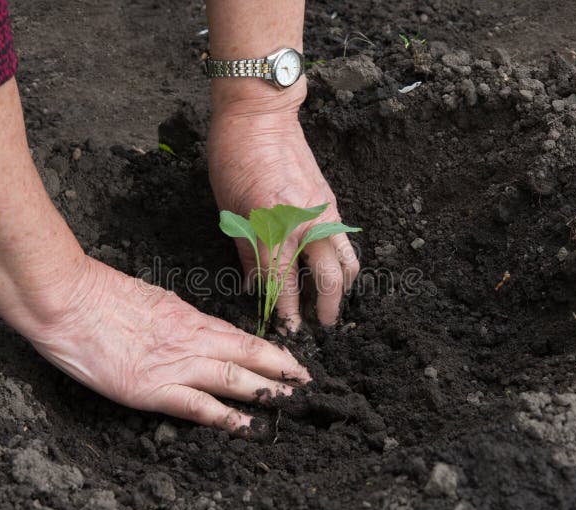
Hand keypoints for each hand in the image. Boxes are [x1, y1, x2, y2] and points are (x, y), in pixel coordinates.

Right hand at [27, 257, 309, 432]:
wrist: (66, 299)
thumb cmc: (100, 294)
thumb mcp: (149, 299)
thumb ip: (175, 317)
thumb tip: (193, 327)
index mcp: (189, 318)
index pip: (240, 337)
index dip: (271, 350)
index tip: (293, 360)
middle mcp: (191, 340)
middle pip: (248, 354)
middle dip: (283, 370)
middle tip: (310, 383)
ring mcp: (174, 364)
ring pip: (233, 378)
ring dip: (267, 391)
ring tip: (294, 402)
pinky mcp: (151, 388)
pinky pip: (196, 405)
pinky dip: (224, 416)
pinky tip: (246, 425)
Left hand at [208, 80, 360, 331]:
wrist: (260, 115)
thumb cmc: (234, 157)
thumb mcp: (229, 209)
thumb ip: (246, 251)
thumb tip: (255, 285)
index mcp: (273, 228)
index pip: (283, 283)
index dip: (287, 311)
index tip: (288, 329)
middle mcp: (304, 224)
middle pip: (326, 278)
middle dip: (326, 307)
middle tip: (322, 325)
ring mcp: (323, 213)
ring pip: (346, 260)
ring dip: (344, 287)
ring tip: (335, 303)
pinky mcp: (330, 202)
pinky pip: (343, 241)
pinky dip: (342, 261)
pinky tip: (333, 270)